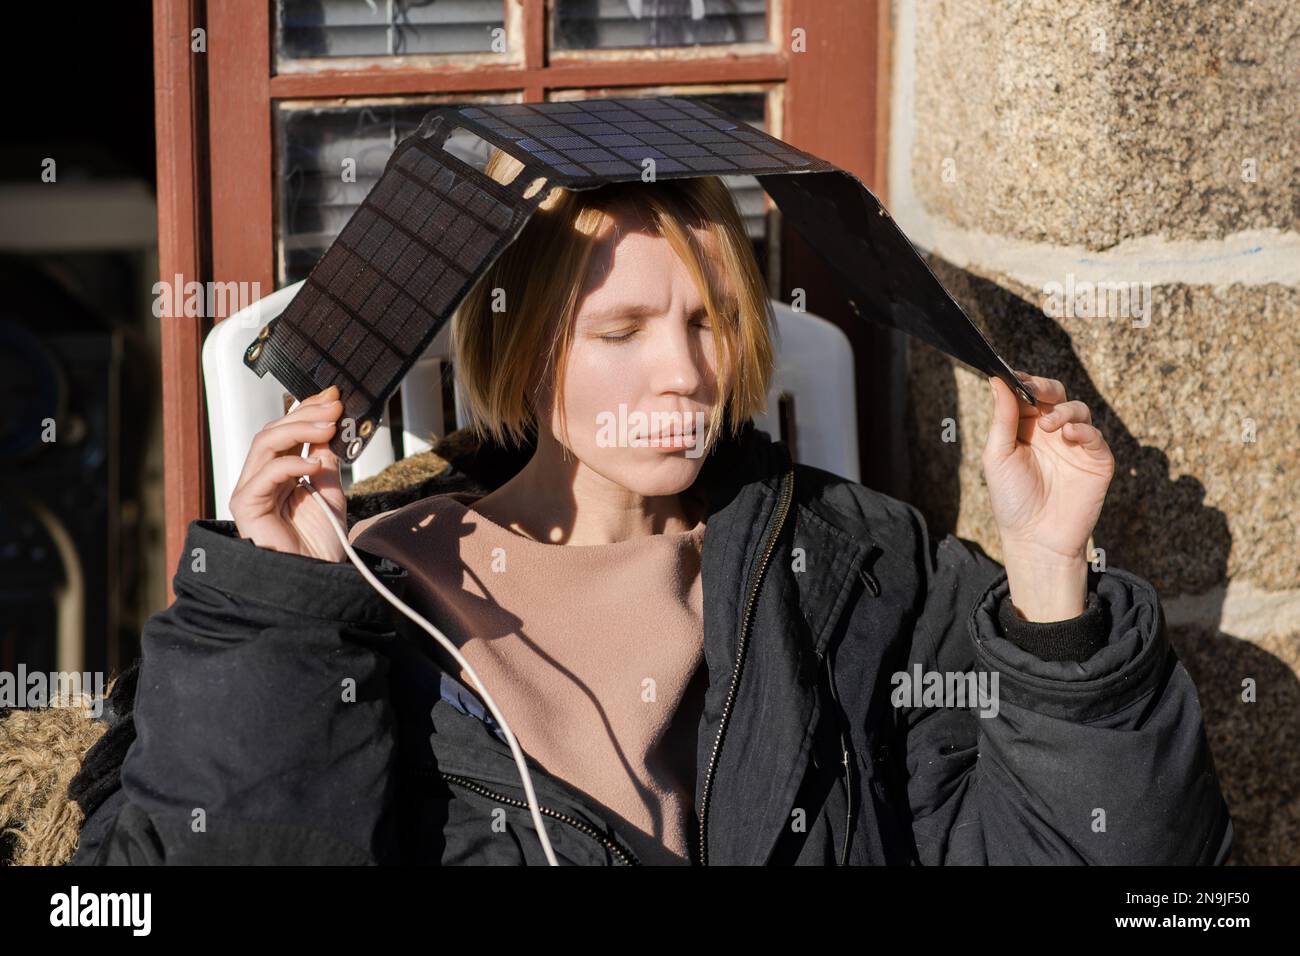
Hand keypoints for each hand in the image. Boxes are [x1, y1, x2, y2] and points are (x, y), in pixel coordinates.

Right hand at [230, 385, 347, 561]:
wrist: (315, 577)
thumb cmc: (320, 544)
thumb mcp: (330, 492)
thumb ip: (326, 462)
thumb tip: (330, 429)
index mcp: (279, 474)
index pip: (287, 432)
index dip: (307, 410)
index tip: (334, 395)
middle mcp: (260, 478)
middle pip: (275, 431)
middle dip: (306, 414)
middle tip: (335, 405)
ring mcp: (250, 490)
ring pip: (266, 443)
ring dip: (299, 429)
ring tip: (329, 426)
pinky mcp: (246, 505)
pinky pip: (266, 474)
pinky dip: (291, 463)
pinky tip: (314, 464)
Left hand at [983, 371, 1114, 620]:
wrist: (1036, 538)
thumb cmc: (1012, 500)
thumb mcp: (998, 456)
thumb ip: (1002, 418)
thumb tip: (997, 380)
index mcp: (1025, 429)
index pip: (1027, 395)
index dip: (1023, 383)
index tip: (1015, 376)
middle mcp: (1051, 433)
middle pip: (1055, 395)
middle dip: (1046, 388)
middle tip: (1036, 392)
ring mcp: (1075, 445)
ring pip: (1078, 409)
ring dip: (1064, 410)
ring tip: (1051, 425)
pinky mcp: (1096, 460)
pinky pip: (1095, 435)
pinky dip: (1083, 429)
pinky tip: (1068, 435)